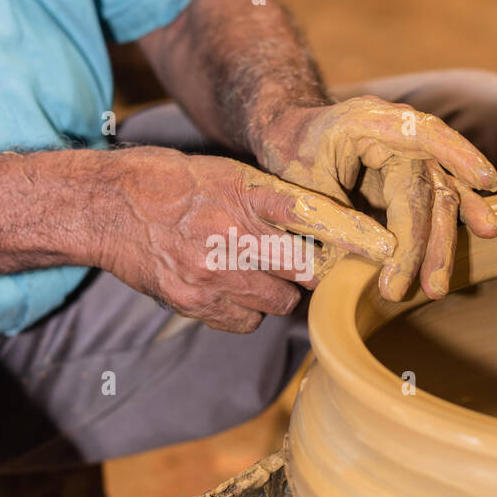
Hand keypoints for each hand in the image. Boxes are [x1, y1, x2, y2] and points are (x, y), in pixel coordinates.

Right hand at [94, 147, 394, 332]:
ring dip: (275, 289)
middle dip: (309, 270)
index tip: (388, 247)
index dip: (353, 234)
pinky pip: (247, 320)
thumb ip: (272, 202)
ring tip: (247, 266)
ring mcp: (211, 273)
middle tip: (298, 259)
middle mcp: (232, 234)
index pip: (312, 214)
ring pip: (279, 301)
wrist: (108, 206)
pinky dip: (245, 309)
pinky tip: (225, 285)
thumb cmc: (175, 183)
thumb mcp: (228, 175)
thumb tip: (324, 233)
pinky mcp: (193, 302)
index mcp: (245, 192)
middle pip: (303, 271)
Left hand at [256, 96, 496, 301]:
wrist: (289, 133)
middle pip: (429, 188)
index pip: (424, 134)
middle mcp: (400, 135)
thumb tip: (370, 260)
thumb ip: (334, 215)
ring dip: (443, 245)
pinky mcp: (411, 178)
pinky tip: (484, 233)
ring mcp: (410, 157)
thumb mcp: (301, 181)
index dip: (459, 154)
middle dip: (431, 241)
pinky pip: (440, 200)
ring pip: (439, 200)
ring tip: (439, 285)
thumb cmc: (293, 150)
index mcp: (371, 122)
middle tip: (428, 287)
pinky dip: (458, 220)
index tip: (486, 181)